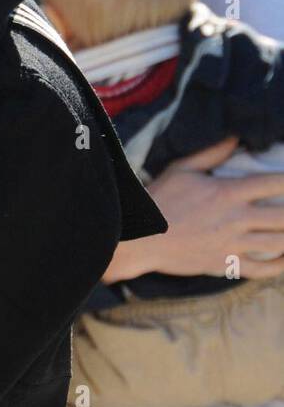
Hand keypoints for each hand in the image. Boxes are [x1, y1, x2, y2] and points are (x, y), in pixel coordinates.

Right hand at [105, 138, 283, 281]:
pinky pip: (261, 269)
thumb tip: (236, 137)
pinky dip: (279, 266)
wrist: (138, 238)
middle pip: (283, 217)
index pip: (272, 183)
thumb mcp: (181, 169)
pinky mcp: (225, 264)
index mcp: (226, 193)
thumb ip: (212, 153)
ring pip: (278, 243)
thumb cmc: (158, 200)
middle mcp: (235, 218)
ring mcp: (232, 243)